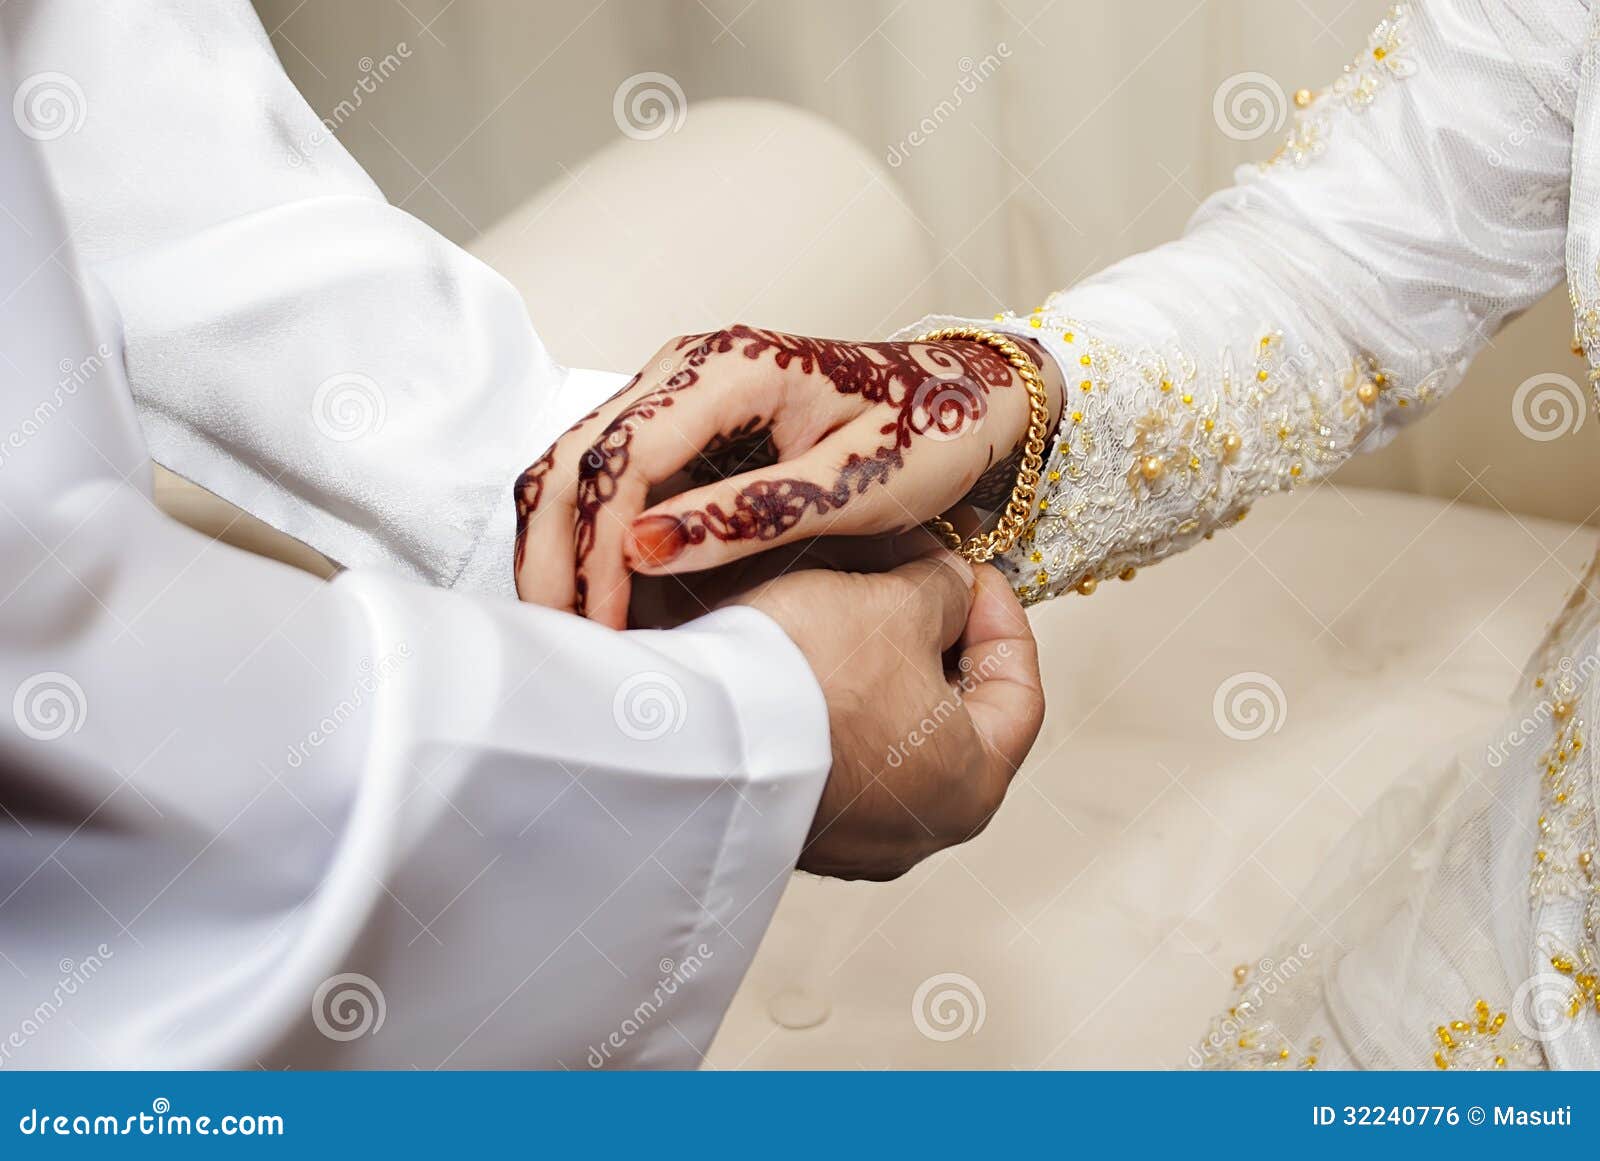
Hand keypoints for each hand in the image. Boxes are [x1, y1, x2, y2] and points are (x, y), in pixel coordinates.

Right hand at [513, 325, 1062, 627]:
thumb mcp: (853, 487)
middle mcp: (687, 368)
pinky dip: (587, 542)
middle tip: (565, 652)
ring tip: (575, 640)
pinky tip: (602, 605)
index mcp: (733, 368)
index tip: (603, 630)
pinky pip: (606, 480)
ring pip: (575, 468)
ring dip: (559, 551)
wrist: (960, 399)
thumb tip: (642, 550)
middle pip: (574, 457)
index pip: (623, 456)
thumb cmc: (926, 433)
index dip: (596, 547)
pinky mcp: (679, 425)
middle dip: (552, 555)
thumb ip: (749, 515)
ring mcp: (675, 392)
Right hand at [728, 549, 1044, 880]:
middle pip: (952, 717)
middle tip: (914, 578)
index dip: (1001, 618)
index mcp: (970, 788)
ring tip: (854, 602)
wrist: (690, 728)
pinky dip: (833, 700)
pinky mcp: (789, 822)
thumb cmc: (814, 674)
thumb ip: (943, 591)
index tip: (969, 569)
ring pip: (887, 732)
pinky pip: (831, 752)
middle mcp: (916, 830)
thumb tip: (950, 588)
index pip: (1019, 694)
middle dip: (934, 637)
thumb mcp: (897, 604)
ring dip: (879, 665)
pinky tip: (807, 649)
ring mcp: (848, 835)